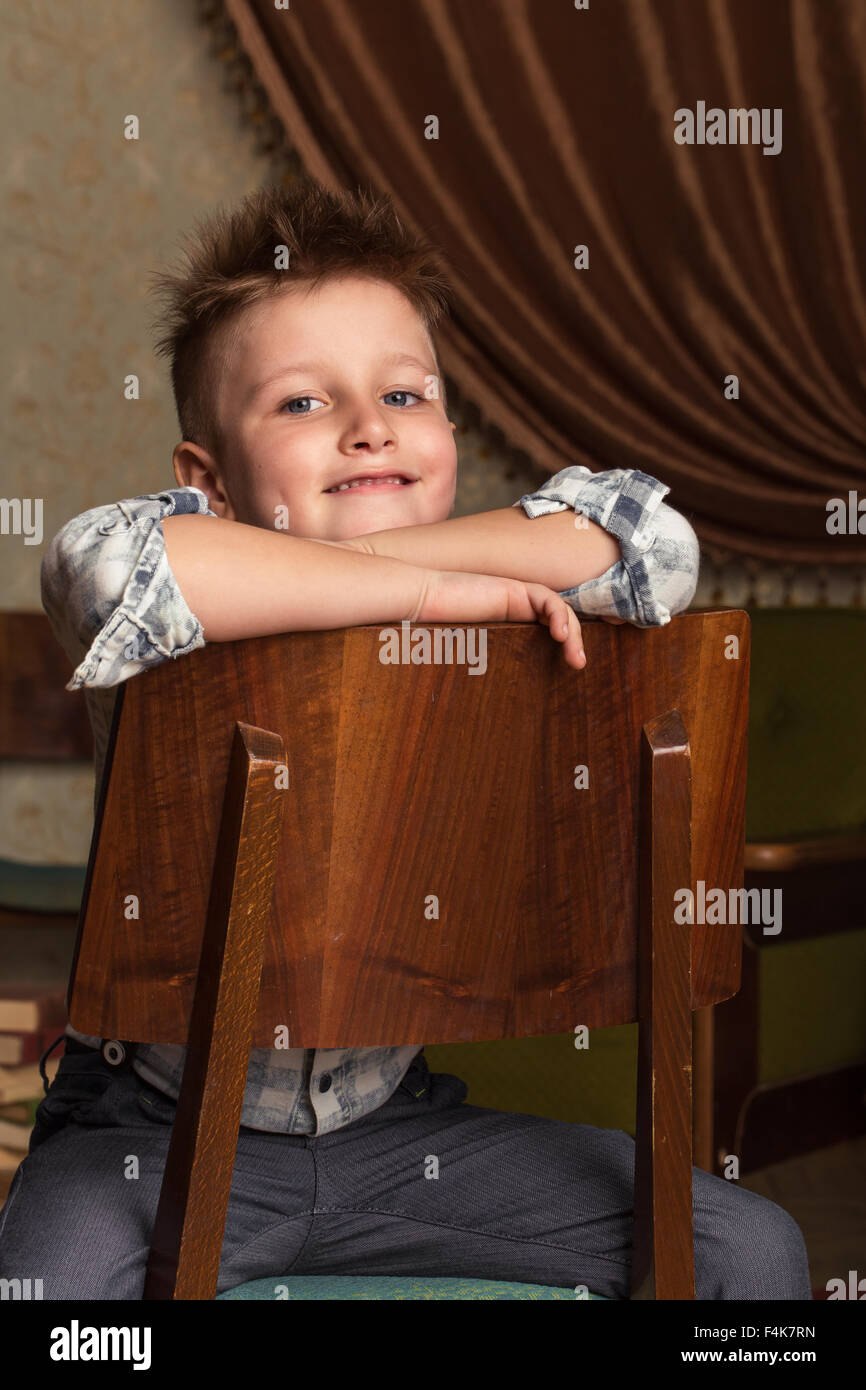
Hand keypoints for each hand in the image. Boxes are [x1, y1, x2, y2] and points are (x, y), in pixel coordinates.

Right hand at [414, 571, 586, 669]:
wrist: (420, 603)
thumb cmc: (432, 634)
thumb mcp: (465, 660)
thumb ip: (486, 674)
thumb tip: (493, 723)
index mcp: (508, 627)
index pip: (545, 634)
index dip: (563, 647)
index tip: (570, 671)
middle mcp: (515, 611)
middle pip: (558, 622)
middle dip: (574, 643)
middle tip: (578, 666)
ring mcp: (515, 598)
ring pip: (558, 611)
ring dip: (573, 632)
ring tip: (575, 657)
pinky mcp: (513, 589)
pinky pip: (547, 599)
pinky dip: (558, 614)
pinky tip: (558, 635)